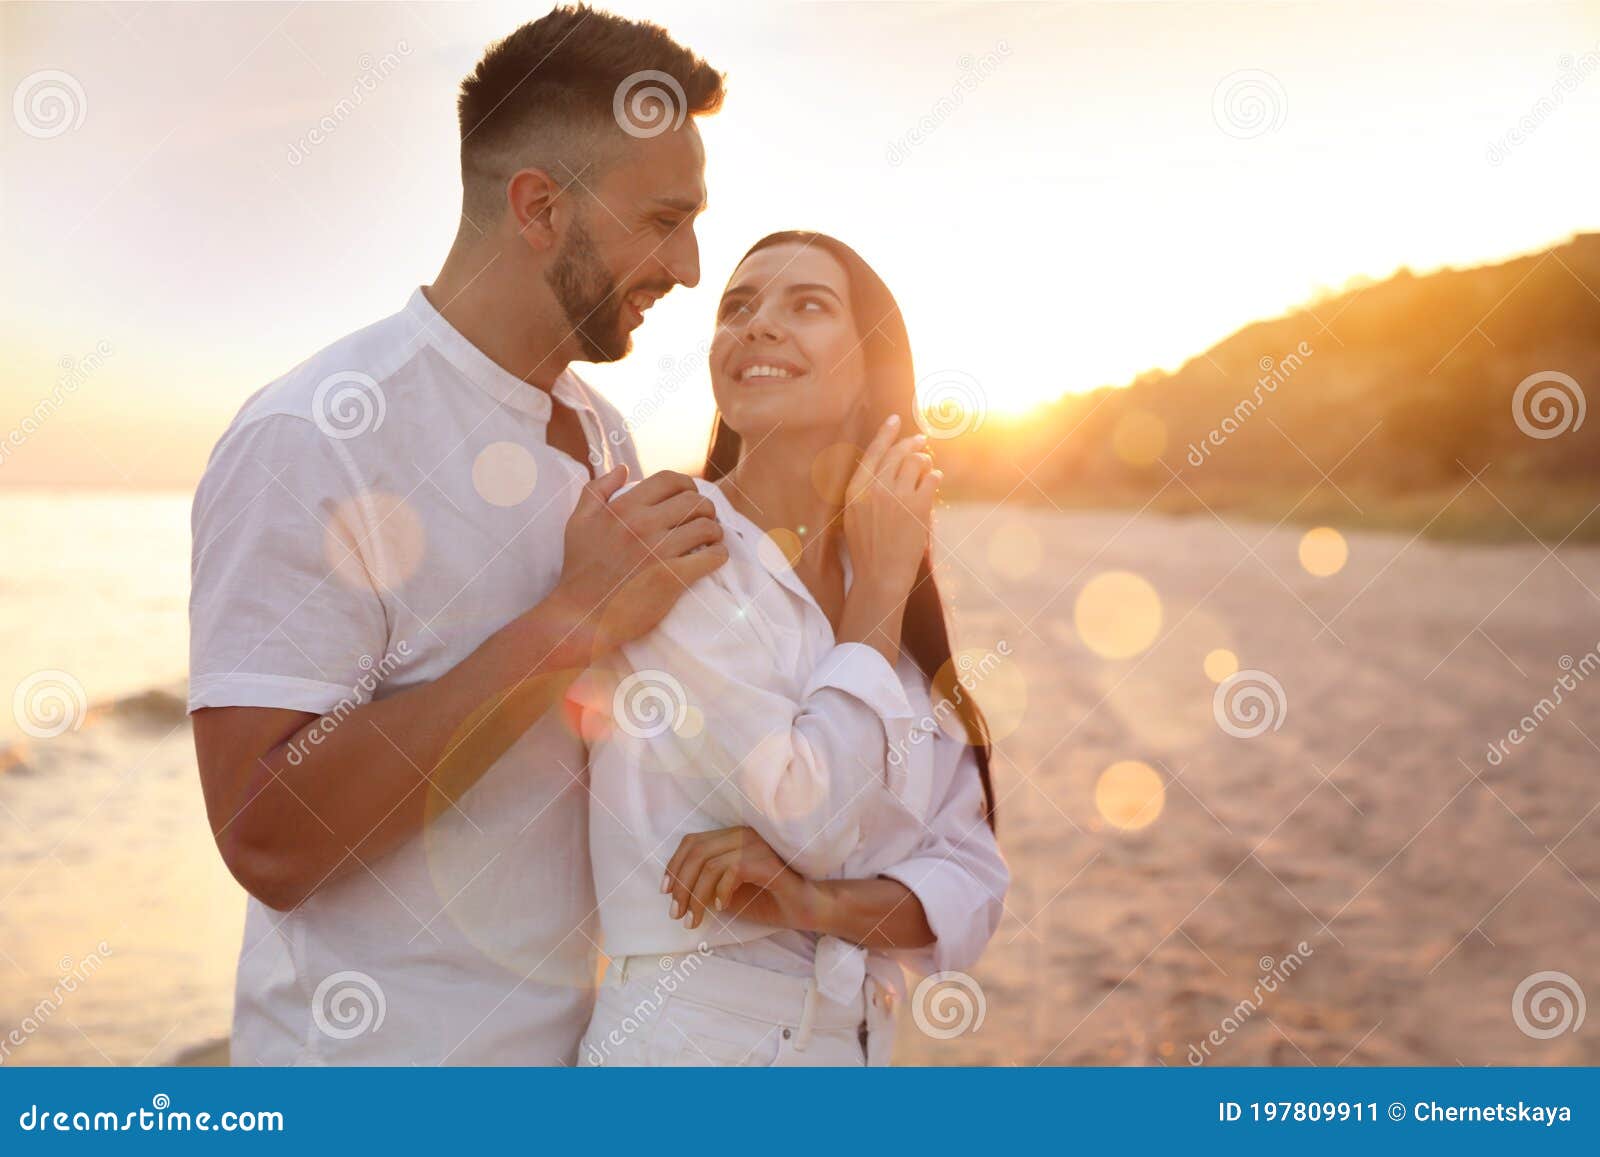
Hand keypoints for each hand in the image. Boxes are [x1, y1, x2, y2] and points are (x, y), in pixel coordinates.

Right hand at [548, 468, 727, 659]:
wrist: (581, 617)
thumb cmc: (579, 570)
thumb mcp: (578, 522)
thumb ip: (597, 490)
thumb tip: (623, 469)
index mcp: (623, 508)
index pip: (669, 480)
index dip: (686, 485)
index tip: (689, 497)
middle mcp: (643, 524)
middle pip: (694, 501)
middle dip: (705, 508)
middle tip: (704, 520)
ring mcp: (659, 550)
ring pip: (707, 526)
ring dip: (714, 531)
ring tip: (711, 539)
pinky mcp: (673, 577)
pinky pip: (711, 557)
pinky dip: (719, 555)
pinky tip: (714, 557)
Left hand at [663, 826, 817, 930]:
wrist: (807, 909)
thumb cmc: (769, 900)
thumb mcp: (728, 893)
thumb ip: (706, 886)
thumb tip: (676, 892)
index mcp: (733, 838)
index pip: (692, 842)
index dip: (674, 866)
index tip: (666, 893)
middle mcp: (743, 835)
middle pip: (697, 851)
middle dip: (680, 885)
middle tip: (676, 914)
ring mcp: (757, 845)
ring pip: (710, 864)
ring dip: (695, 895)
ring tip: (693, 919)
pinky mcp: (767, 861)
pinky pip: (732, 870)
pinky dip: (720, 891)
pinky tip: (721, 908)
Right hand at [843, 414, 937, 599]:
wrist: (880, 575)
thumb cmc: (867, 548)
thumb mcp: (853, 515)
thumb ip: (865, 489)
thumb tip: (885, 465)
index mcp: (856, 489)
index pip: (873, 452)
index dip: (885, 433)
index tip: (895, 419)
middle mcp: (875, 488)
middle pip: (897, 453)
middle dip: (911, 443)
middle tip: (920, 439)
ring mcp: (897, 496)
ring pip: (916, 462)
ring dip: (924, 461)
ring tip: (926, 465)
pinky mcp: (917, 506)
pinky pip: (931, 479)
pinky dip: (934, 476)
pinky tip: (934, 479)